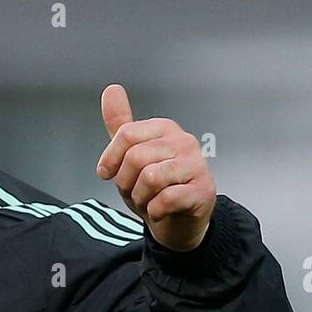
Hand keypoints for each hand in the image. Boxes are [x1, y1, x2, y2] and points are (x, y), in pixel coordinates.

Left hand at [96, 83, 215, 251]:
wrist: (178, 221)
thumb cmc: (155, 188)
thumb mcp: (131, 155)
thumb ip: (120, 124)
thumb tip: (111, 89)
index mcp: (164, 128)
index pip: (126, 135)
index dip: (110, 159)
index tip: (109, 173)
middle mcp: (183, 141)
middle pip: (135, 158)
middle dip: (127, 183)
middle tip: (137, 191)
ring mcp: (196, 164)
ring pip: (150, 179)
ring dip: (141, 198)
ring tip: (150, 200)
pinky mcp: (203, 190)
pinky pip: (166, 199)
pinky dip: (155, 211)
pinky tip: (161, 210)